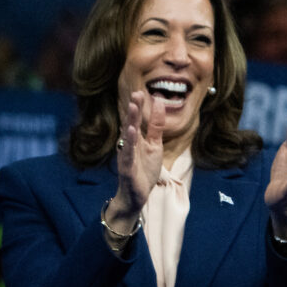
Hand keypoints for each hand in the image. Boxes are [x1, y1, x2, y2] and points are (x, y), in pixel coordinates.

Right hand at [112, 90, 164, 226]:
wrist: (137, 194)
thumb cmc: (144, 169)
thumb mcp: (154, 146)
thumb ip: (156, 127)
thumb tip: (160, 104)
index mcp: (136, 139)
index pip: (136, 120)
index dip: (138, 106)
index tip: (141, 92)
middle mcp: (128, 145)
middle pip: (131, 124)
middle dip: (133, 109)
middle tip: (136, 93)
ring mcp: (126, 156)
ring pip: (128, 136)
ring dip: (130, 121)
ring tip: (132, 107)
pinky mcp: (127, 168)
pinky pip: (127, 154)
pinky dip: (129, 143)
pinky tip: (130, 132)